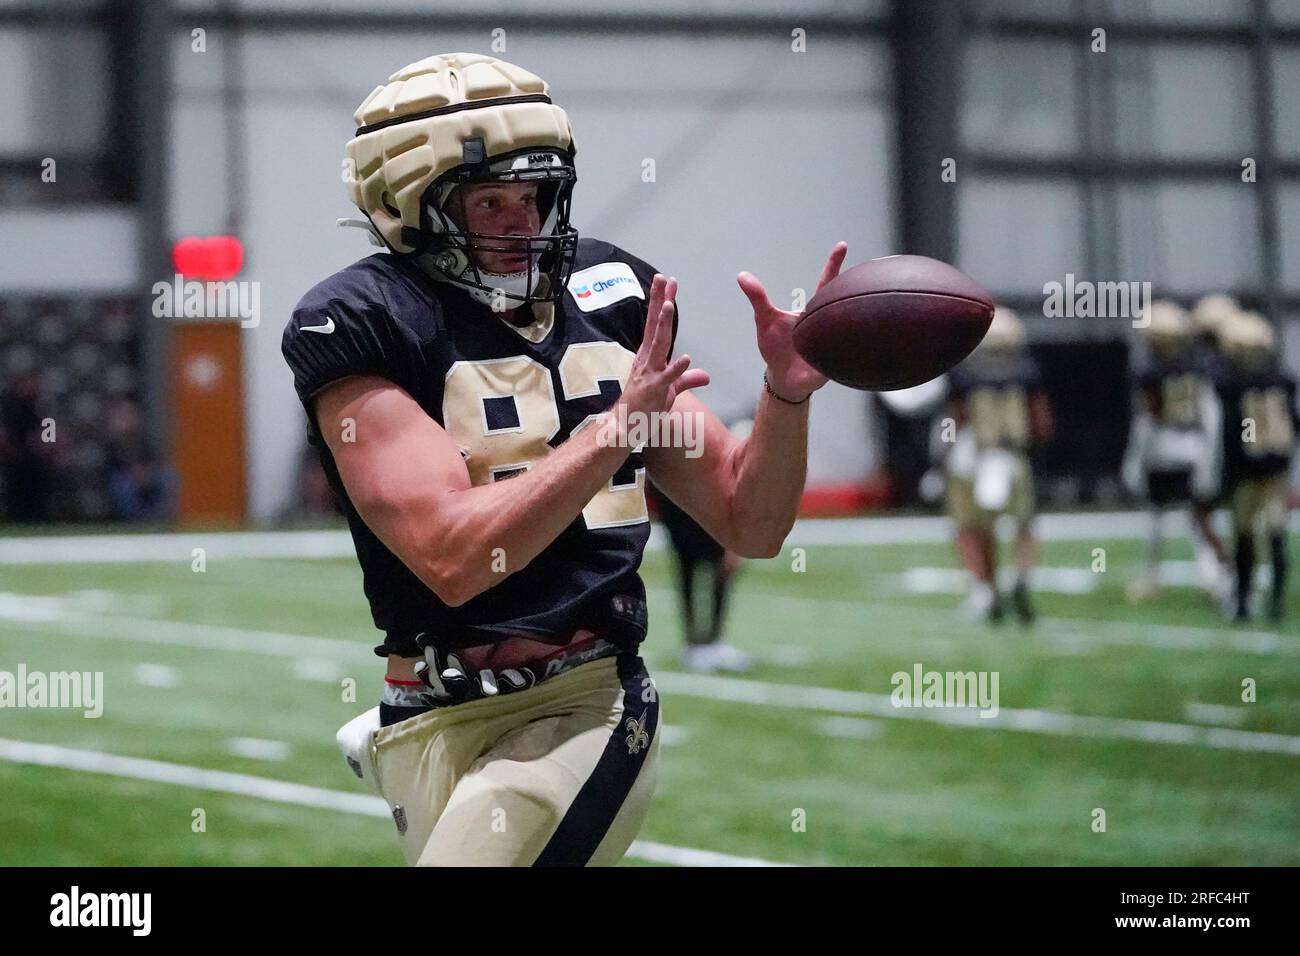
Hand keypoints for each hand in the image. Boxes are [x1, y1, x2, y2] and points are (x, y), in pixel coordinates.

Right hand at [619, 274, 710, 418]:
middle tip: (665, 280)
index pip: (656, 324)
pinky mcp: (655, 390)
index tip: (665, 283)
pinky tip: (686, 358)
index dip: (661, 302)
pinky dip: (677, 368)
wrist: (626, 426)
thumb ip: (686, 379)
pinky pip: (668, 378)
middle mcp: (649, 359)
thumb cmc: (644, 406)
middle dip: (661, 302)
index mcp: (650, 356)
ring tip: (670, 306)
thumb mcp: (669, 390)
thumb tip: (704, 375)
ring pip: (659, 344)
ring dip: (664, 324)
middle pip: (656, 326)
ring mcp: (651, 373)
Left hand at [738, 242, 848, 402]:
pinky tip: (839, 354)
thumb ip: (757, 298)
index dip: (832, 265)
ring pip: (844, 328)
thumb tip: (741, 275)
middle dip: (846, 294)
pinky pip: (840, 356)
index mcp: (813, 310)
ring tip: (828, 330)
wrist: (783, 379)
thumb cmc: (775, 348)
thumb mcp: (764, 320)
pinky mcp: (832, 363)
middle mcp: (827, 322)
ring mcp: (832, 342)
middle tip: (851, 282)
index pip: (825, 283)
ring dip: (840, 327)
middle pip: (840, 303)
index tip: (841, 245)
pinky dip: (837, 355)